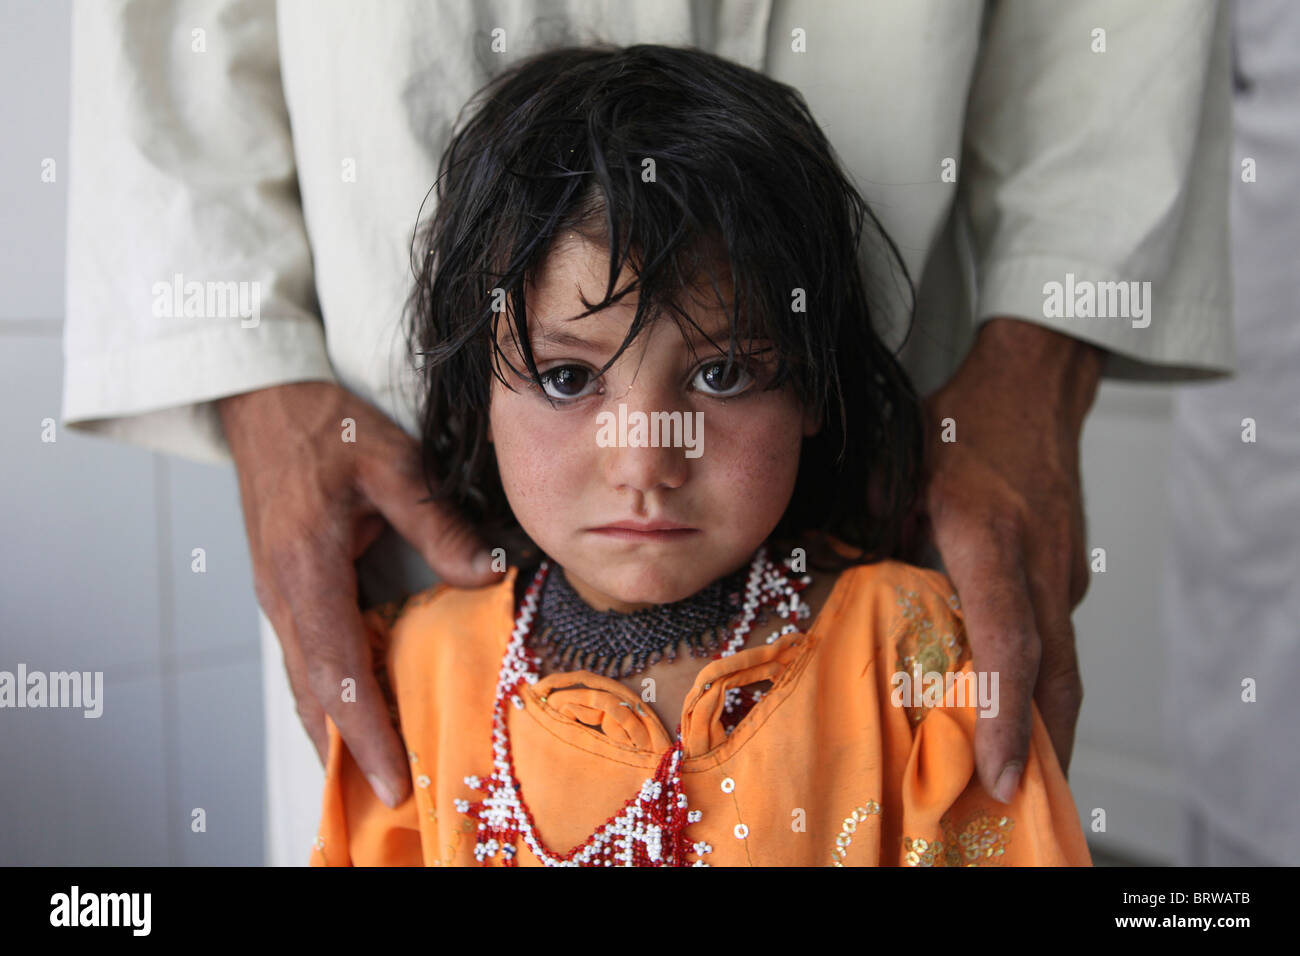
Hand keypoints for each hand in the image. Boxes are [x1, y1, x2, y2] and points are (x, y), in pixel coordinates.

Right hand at [218, 381, 496, 807]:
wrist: (262, 401)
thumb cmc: (324, 425)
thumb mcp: (390, 462)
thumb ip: (436, 523)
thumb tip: (484, 575)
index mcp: (306, 568)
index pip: (336, 671)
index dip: (365, 731)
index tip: (390, 778)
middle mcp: (283, 594)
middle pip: (314, 694)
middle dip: (348, 753)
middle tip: (385, 802)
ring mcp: (277, 594)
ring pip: (305, 682)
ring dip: (333, 734)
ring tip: (367, 782)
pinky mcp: (284, 589)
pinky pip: (306, 658)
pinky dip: (328, 699)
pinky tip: (353, 719)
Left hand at [902, 317, 1104, 803]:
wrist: (1037, 382)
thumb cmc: (964, 419)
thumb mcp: (902, 462)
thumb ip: (868, 520)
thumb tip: (827, 563)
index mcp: (991, 539)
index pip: (1007, 644)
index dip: (1003, 714)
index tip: (998, 772)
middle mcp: (1038, 564)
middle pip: (1054, 677)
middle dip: (1038, 746)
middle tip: (1012, 800)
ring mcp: (1061, 570)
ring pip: (1062, 664)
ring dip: (1044, 722)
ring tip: (1016, 775)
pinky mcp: (1067, 570)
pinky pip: (1055, 638)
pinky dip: (1041, 681)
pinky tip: (1013, 706)